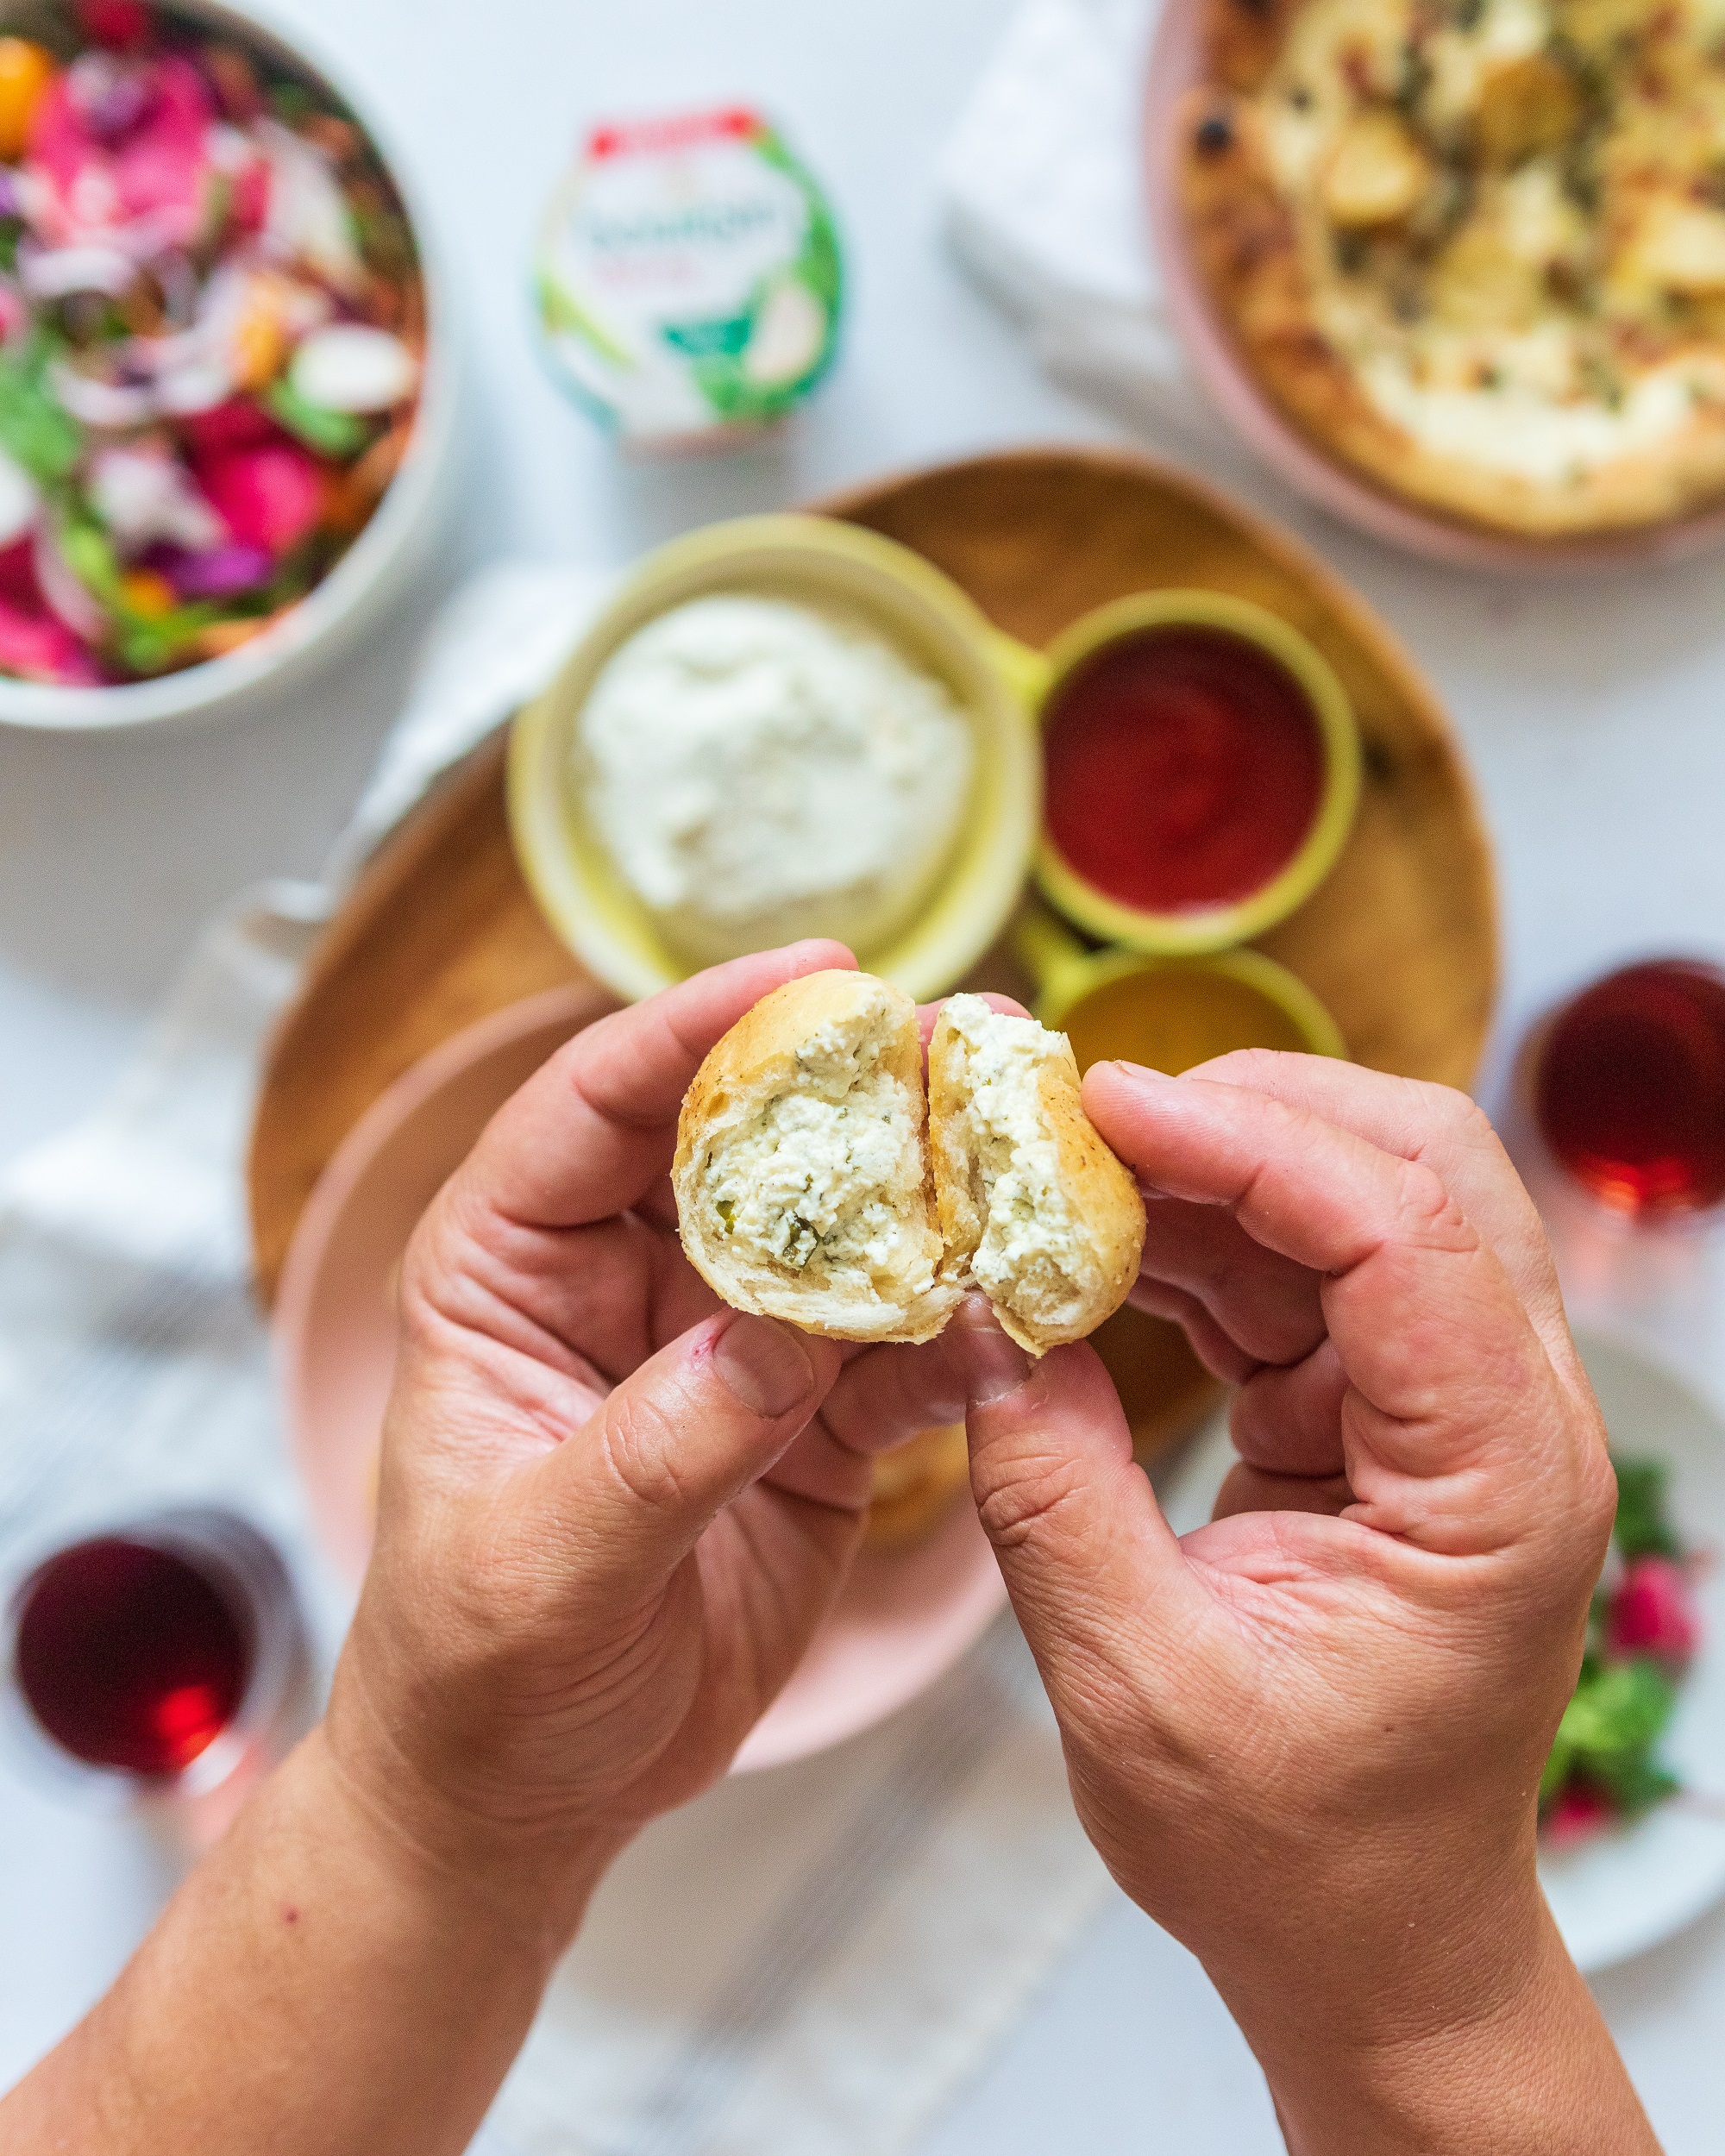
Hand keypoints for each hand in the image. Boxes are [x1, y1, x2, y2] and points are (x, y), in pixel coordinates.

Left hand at [323, 942, 966, 1926]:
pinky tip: (1027, 1313)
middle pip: (741, 1141)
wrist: (534, 1794)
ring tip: (1035, 1147)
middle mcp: (623, 1278)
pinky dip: (962, 1333)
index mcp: (509, 1269)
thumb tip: (778, 1344)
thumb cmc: (478, 1674)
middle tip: (966, 1036)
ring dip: (932, 1195)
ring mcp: (725, 1343)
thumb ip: (656, 1453)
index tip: (821, 979)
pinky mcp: (809, 1419)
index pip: (598, 1105)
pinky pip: (896, 1351)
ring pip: (839, 1234)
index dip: (700, 1026)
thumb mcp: (540, 1568)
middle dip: (850, 1089)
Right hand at [946, 1054, 1652, 2152]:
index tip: (1104, 1106)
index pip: (1402, 1237)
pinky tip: (1095, 1248)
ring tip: (1064, 1169)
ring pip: (1357, 1204)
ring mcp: (1449, 1411)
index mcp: (1500, 1484)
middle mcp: (1506, 1420)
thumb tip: (985, 1323)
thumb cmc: (1292, 1857)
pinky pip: (1300, 1279)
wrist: (1370, 1944)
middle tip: (1086, 1111)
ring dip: (1212, 1173)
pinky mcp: (1380, 1418)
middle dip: (1253, 1115)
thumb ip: (1056, 1495)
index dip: (1251, 1147)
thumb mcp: (1139, 1689)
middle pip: (1420, 1169)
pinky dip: (1198, 1247)